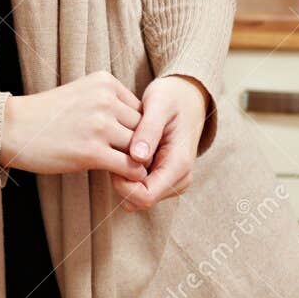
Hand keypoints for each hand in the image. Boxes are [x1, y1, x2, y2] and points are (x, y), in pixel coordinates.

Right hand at [0, 70, 149, 180]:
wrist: (12, 128)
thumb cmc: (46, 115)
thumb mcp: (81, 94)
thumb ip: (110, 104)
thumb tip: (142, 128)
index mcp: (104, 82)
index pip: (141, 109)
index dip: (139, 129)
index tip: (126, 143)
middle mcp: (105, 100)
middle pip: (144, 128)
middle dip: (141, 146)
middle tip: (133, 160)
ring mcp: (99, 125)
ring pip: (140, 149)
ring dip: (137, 162)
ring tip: (127, 170)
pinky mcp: (91, 152)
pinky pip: (130, 167)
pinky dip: (131, 175)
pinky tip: (121, 178)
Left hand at [111, 74, 207, 210]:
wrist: (186, 97)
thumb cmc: (171, 97)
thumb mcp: (159, 104)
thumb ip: (149, 130)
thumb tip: (137, 157)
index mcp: (179, 164)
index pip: (146, 196)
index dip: (123, 184)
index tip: (112, 158)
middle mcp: (178, 179)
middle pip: (139, 200)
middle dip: (121, 179)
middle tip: (113, 149)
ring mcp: (171, 180)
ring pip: (136, 196)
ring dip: (123, 176)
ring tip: (119, 147)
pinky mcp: (163, 176)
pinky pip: (137, 186)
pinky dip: (126, 172)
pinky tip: (123, 150)